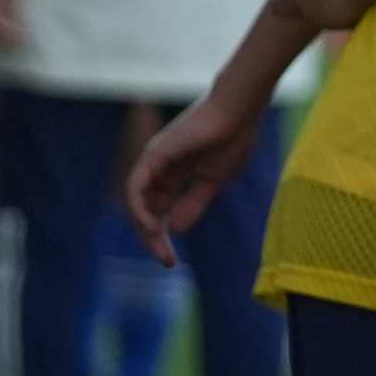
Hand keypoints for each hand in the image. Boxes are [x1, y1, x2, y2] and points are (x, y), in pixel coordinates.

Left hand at [127, 82, 267, 247]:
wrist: (238, 113)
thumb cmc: (232, 140)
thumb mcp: (213, 182)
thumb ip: (193, 204)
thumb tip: (175, 230)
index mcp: (176, 175)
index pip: (160, 211)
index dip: (163, 236)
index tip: (172, 261)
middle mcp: (159, 169)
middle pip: (146, 210)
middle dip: (153, 238)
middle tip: (167, 262)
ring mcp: (154, 162)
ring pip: (138, 202)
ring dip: (146, 228)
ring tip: (159, 248)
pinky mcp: (154, 156)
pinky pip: (137, 188)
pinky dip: (140, 210)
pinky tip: (153, 228)